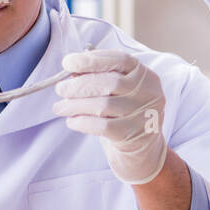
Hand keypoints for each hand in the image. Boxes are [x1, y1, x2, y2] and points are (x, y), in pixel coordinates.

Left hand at [53, 50, 167, 184]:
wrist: (142, 149)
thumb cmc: (125, 114)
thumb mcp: (119, 92)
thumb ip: (101, 77)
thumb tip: (72, 72)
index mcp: (145, 76)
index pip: (121, 60)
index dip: (92, 60)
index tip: (68, 62)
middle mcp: (148, 93)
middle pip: (110, 83)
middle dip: (79, 85)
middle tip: (60, 89)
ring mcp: (143, 115)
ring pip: (103, 105)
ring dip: (75, 105)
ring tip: (60, 107)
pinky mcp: (133, 135)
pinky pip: (101, 126)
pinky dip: (82, 122)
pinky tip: (72, 121)